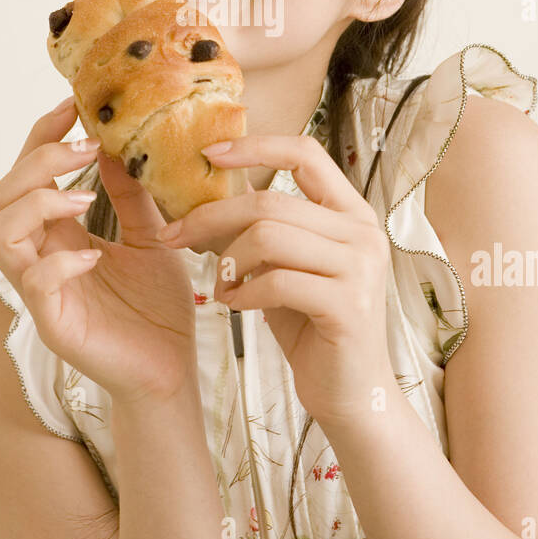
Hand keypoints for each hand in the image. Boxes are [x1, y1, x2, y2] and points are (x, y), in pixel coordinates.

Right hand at [0, 100, 199, 408]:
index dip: (40, 136)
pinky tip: (93, 256)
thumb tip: (118, 141)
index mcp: (58, 234)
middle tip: (84, 150)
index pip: (28, 175)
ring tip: (83, 198)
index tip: (71, 105)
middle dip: (37, 161)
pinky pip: (34, 283)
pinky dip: (59, 260)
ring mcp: (40, 292)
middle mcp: (39, 258)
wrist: (172, 369)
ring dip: (38, 203)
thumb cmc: (157, 306)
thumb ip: (132, 193)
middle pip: (0, 195)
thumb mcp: (151, 234)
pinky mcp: (54, 324)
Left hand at [154, 135, 397, 430]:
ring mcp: (360, 268)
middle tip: (174, 235)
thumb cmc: (313, 325)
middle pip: (270, 203)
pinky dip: (242, 293)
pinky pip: (275, 282)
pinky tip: (234, 306)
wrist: (351, 393)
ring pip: (268, 238)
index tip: (209, 153)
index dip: (255, 146)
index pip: (305, 153)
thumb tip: (209, 191)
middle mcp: (363, 232)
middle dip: (211, 217)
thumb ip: (265, 229)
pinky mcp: (349, 306)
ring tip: (220, 285)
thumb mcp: (287, 266)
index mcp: (351, 212)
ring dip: (228, 262)